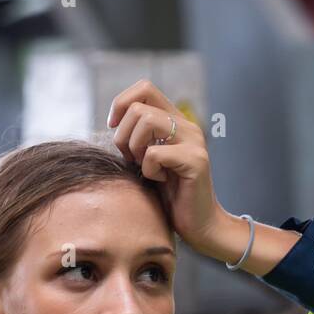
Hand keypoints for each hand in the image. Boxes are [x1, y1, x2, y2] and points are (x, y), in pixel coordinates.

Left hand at [108, 80, 223, 251]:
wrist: (201, 225)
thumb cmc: (171, 196)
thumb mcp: (148, 159)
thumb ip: (139, 137)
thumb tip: (113, 122)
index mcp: (176, 121)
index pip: (145, 87)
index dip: (122, 103)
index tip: (115, 129)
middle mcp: (188, 125)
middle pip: (139, 106)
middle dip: (123, 134)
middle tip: (132, 159)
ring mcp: (194, 141)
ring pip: (146, 120)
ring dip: (134, 147)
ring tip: (145, 167)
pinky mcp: (195, 161)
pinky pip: (154, 153)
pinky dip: (148, 169)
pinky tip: (160, 180)